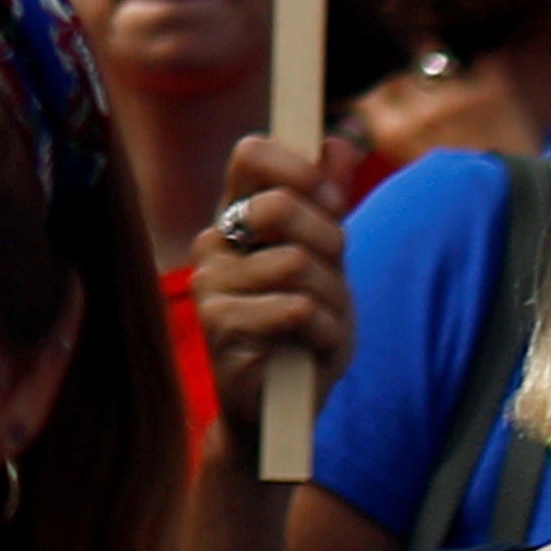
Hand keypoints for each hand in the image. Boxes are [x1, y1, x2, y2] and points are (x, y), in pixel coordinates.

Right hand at [191, 132, 361, 441]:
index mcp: (236, 217)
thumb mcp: (327, 260)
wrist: (283, 409)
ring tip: (324, 326)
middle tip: (335, 275)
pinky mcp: (220, 329)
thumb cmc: (304, 330)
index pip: (250, 155)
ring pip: (296, 264)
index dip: (297, 168)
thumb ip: (328, 202)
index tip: (332, 201)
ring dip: (332, 299)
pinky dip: (325, 332)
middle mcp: (213, 244)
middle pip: (278, 207)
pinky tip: (313, 351)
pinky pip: (297, 310)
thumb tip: (341, 141)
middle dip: (328, 242)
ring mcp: (209, 286)